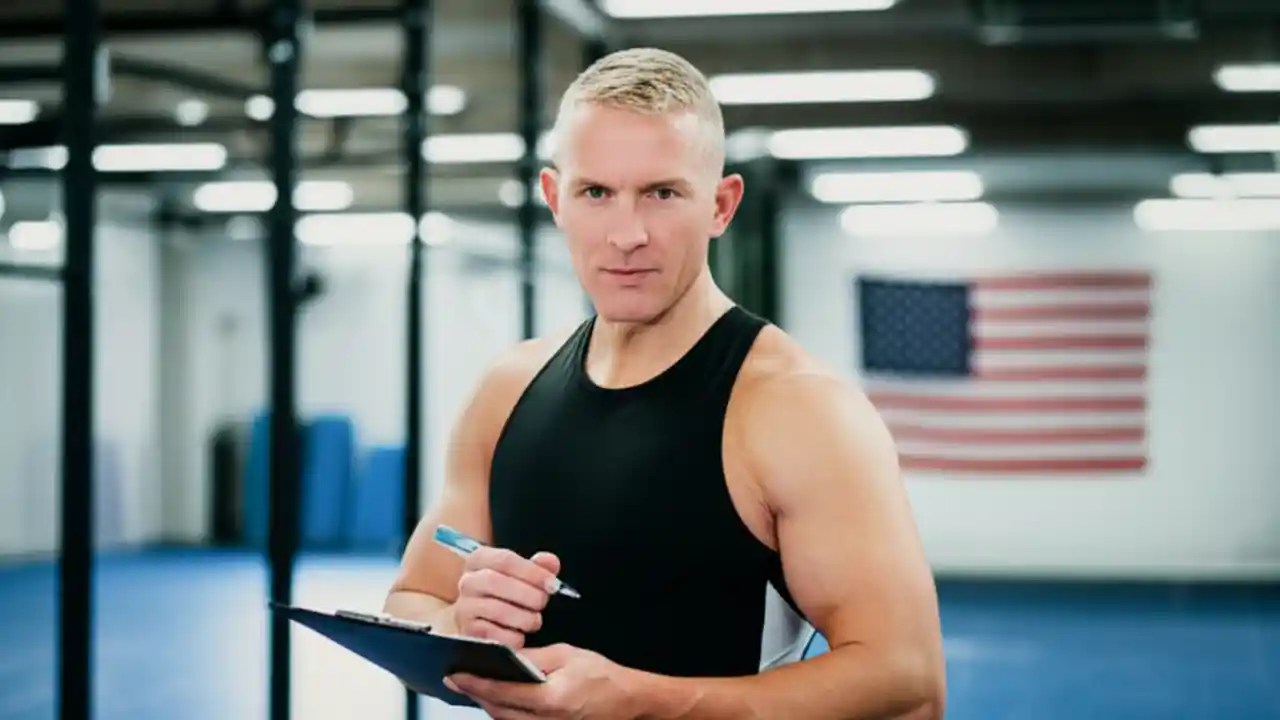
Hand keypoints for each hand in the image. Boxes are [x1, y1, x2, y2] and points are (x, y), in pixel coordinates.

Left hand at [445, 644, 640, 719]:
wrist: (626, 700)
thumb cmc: (600, 675)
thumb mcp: (567, 655)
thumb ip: (534, 658)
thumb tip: (504, 656)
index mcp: (550, 698)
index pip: (502, 692)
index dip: (475, 683)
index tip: (455, 675)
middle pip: (498, 711)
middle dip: (476, 695)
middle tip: (456, 679)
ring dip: (487, 705)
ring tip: (472, 686)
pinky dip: (503, 712)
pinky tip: (497, 699)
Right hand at [454, 546, 560, 648]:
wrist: (488, 621)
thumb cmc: (509, 592)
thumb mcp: (523, 575)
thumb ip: (539, 567)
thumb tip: (550, 561)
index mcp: (480, 559)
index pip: (505, 559)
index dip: (532, 572)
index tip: (552, 584)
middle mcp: (467, 581)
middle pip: (495, 582)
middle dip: (527, 594)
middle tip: (543, 602)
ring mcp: (464, 607)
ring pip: (495, 609)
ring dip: (523, 617)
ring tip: (535, 621)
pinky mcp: (467, 631)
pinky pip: (493, 634)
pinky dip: (513, 636)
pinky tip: (521, 635)